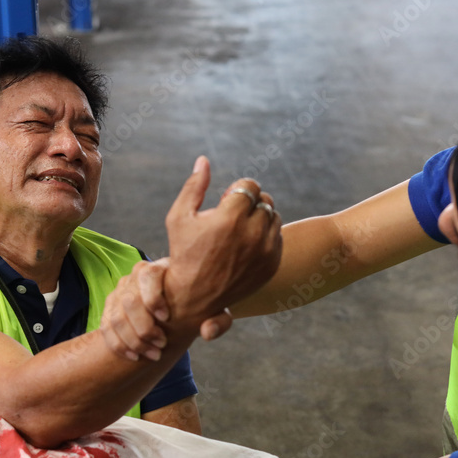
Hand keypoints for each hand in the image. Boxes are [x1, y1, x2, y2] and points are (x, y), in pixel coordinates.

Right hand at [102, 259, 233, 360]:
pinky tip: (135, 357)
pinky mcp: (110, 309)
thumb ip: (219, 320)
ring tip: (153, 354)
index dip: (153, 297)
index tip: (166, 318)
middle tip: (162, 344)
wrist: (178, 310)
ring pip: (116, 318)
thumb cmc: (196, 305)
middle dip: (144, 328)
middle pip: (129, 301)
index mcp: (160, 269)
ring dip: (133, 341)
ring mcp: (120, 293)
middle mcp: (135, 278)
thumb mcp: (214, 311)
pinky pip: (106, 329)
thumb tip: (207, 332)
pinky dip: (119, 346)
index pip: (148, 275)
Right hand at [163, 156, 281, 323]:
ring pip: (274, 217)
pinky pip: (277, 238)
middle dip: (250, 202)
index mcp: (230, 218)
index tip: (227, 201)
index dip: (238, 190)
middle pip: (264, 200)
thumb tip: (204, 160)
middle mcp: (252, 234)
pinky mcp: (272, 264)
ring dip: (260, 218)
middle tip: (233, 215)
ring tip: (240, 229)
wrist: (195, 296)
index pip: (250, 186)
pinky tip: (247, 245)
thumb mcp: (179, 217)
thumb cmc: (184, 253)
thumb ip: (193, 186)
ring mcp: (265, 251)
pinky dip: (266, 237)